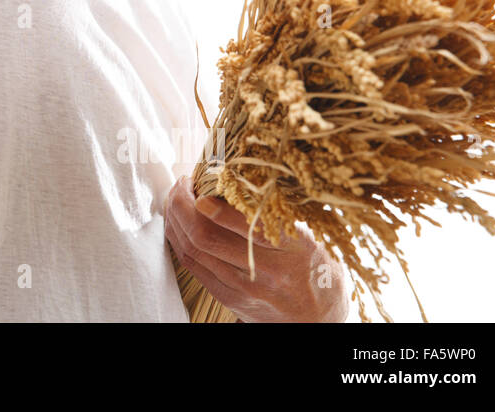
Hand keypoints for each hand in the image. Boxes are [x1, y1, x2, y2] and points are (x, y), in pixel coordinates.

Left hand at [165, 175, 349, 321]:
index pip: (250, 229)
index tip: (202, 192)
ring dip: (176, 219)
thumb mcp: (307, 235)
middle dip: (183, 205)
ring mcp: (246, 287)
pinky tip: (177, 222)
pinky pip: (192, 264)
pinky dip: (178, 239)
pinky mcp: (230, 298)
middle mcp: (269, 270)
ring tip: (176, 197)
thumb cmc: (313, 266)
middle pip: (208, 238)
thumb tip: (233, 179)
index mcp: (294, 248)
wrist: (318, 316)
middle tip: (182, 184)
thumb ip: (274, 213)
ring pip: (194, 250)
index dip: (219, 211)